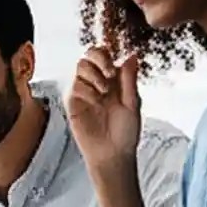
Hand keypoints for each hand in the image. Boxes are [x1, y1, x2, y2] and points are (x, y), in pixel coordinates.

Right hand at [67, 47, 141, 168]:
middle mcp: (98, 82)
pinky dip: (87, 89)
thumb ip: (129, 79)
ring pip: (81, 66)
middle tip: (109, 73)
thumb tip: (132, 55)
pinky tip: (96, 102)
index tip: (117, 64)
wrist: (112, 153)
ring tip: (104, 92)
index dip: (109, 53)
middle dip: (99, 58)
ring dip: (94, 75)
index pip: (107, 55)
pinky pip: (76, 85)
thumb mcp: (132, 104)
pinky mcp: (74, 102)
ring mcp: (85, 91)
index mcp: (114, 80)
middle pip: (90, 55)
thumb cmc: (125, 132)